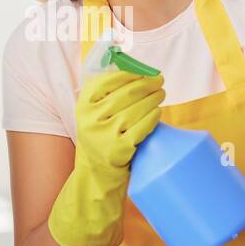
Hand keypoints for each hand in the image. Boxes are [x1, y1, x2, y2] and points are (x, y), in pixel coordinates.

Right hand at [48, 69, 165, 245]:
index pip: (108, 80)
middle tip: (159, 81)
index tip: (145, 71)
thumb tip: (136, 71)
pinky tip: (158, 112)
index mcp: (83, 106)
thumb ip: (106, 92)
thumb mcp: (93, 114)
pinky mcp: (119, 150)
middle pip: (127, 94)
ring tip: (160, 95)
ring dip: (153, 98)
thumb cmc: (100, 136)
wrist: (95, 175)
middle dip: (148, 85)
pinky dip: (153, 117)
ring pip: (137, 109)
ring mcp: (105, 135)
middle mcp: (91, 119)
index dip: (131, 74)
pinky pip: (142, 127)